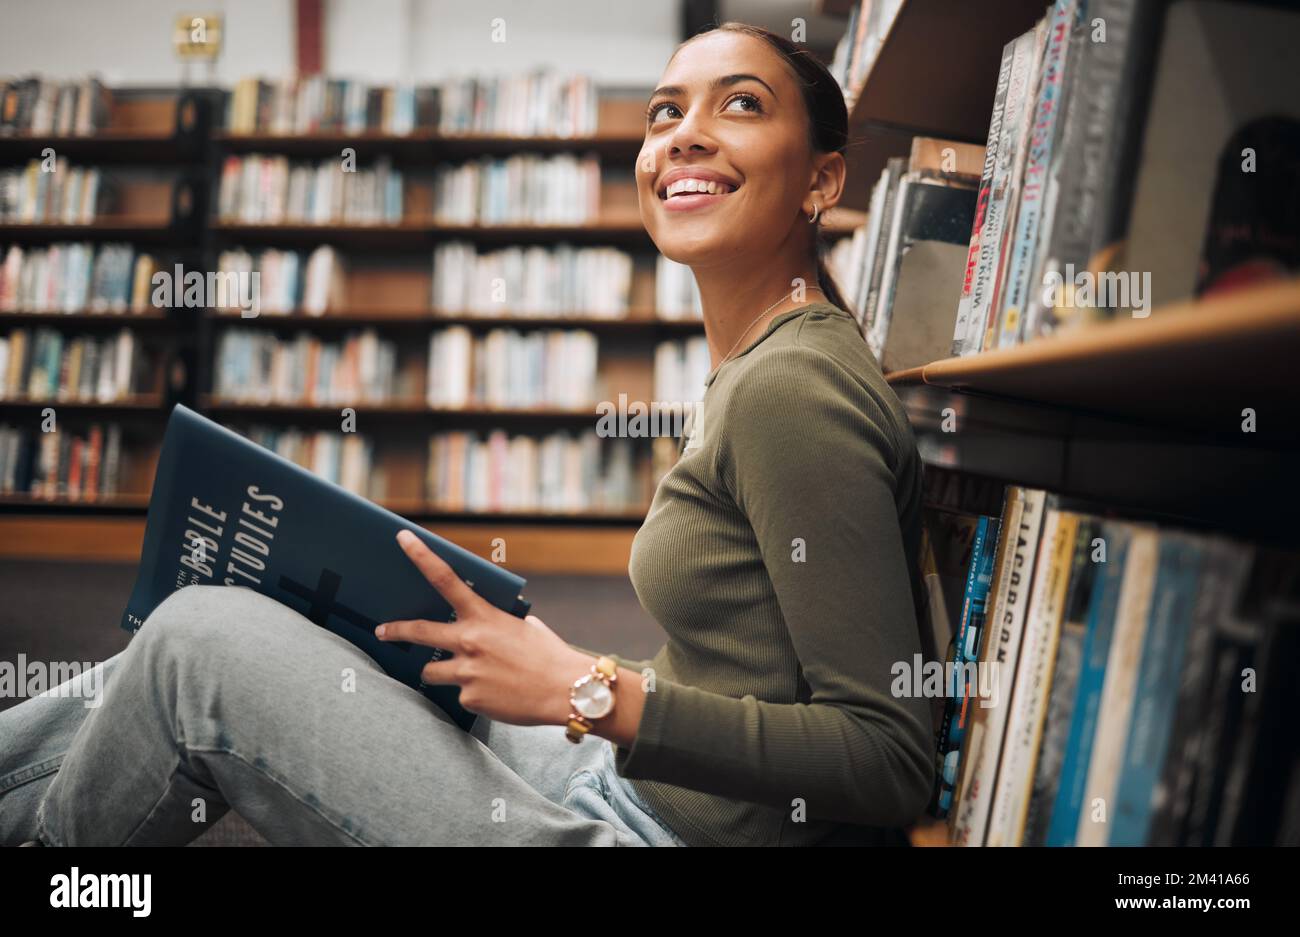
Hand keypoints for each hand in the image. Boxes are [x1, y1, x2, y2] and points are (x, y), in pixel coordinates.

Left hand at [377, 529, 593, 726]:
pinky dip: (474, 693)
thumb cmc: (549, 655)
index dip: (420, 556)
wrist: (565, 690)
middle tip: (382, 631)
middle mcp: (469, 641)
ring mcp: (466, 671)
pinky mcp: (470, 697)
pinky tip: (497, 694)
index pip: (444, 579)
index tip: (402, 539)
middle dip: (395, 630)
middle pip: (418, 632)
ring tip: (463, 675)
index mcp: (483, 616)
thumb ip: (497, 624)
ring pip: (431, 671)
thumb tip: (482, 628)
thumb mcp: (523, 628)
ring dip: (440, 672)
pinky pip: (461, 694)